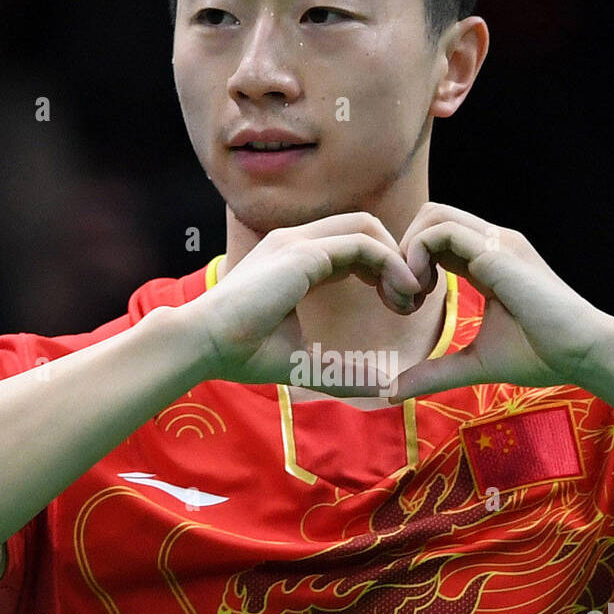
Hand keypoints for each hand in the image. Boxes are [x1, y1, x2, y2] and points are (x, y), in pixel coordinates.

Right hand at [188, 212, 422, 389]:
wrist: (203, 345)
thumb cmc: (243, 353)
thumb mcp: (306, 361)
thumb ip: (343, 370)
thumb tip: (385, 387)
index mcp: (295, 261)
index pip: (351, 245)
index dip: (381, 268)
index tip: (396, 304)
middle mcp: (297, 242)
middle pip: (364, 227)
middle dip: (396, 256)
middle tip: (410, 300)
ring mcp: (298, 242)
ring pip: (366, 228)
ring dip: (397, 259)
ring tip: (409, 298)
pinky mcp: (303, 253)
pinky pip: (362, 243)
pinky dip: (389, 263)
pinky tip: (401, 293)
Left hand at [387, 202, 613, 399]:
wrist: (582, 352)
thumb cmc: (541, 356)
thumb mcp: (474, 363)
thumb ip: (435, 372)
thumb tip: (394, 392)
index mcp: (489, 262)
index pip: (437, 240)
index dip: (411, 265)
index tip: (407, 306)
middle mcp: (492, 243)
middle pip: (430, 216)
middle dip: (402, 251)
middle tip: (402, 297)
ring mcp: (495, 242)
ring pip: (432, 215)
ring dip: (407, 251)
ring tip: (411, 295)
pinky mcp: (496, 251)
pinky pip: (441, 231)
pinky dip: (417, 255)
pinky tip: (421, 292)